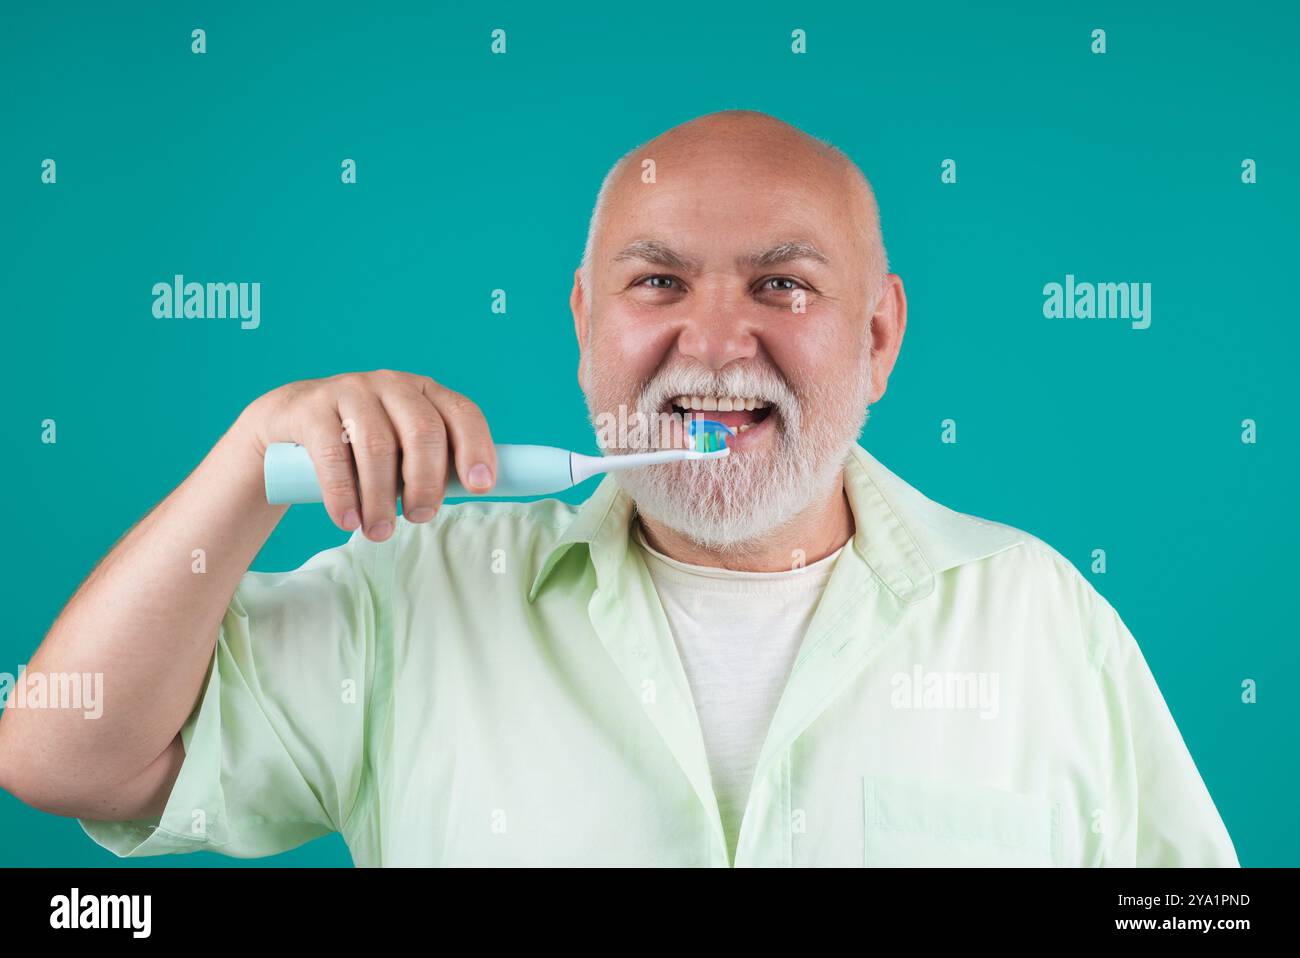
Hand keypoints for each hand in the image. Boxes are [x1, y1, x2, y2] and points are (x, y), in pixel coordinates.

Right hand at [241, 370, 495, 539]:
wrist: (291, 421)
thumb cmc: (360, 444)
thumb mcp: (400, 446)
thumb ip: (432, 463)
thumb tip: (469, 493)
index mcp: (425, 393)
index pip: (462, 414)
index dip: (475, 449)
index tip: (479, 486)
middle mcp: (393, 384)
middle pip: (423, 432)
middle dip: (426, 482)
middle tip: (420, 517)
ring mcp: (351, 390)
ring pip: (378, 446)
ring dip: (382, 497)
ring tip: (379, 531)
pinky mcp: (313, 407)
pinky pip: (333, 453)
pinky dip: (343, 494)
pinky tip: (347, 519)